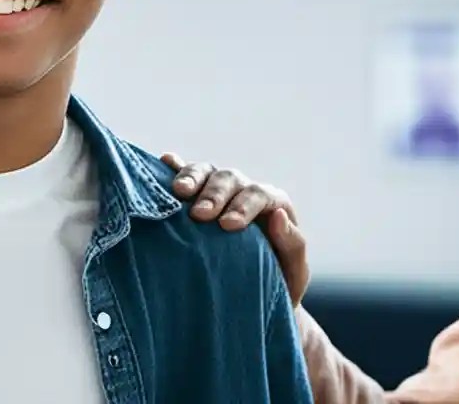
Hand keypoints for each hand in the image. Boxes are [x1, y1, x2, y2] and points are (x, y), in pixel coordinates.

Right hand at [162, 153, 308, 307]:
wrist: (251, 296)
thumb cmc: (277, 284)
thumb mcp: (293, 272)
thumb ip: (292, 245)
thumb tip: (278, 216)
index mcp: (272, 204)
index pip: (260, 194)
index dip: (244, 206)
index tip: (227, 225)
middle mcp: (244, 191)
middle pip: (229, 179)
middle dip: (214, 194)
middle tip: (199, 214)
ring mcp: (218, 191)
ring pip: (206, 171)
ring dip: (191, 178)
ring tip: (178, 192)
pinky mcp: (195, 195)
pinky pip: (184, 174)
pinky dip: (174, 167)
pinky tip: (165, 162)